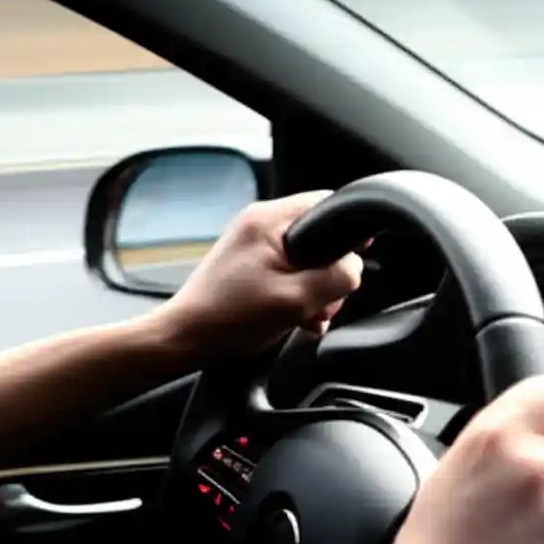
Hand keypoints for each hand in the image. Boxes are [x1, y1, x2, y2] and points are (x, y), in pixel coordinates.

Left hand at [152, 191, 363, 359]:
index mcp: (268, 220)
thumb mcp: (297, 300)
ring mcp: (252, 244)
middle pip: (320, 237)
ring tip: (306, 316)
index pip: (328, 205)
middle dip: (328, 275)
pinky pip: (288, 271)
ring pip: (306, 259)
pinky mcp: (248, 264)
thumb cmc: (230, 319)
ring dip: (314, 290)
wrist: (186, 339)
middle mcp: (259, 223)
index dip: (349, 234)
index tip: (357, 260)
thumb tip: (355, 269)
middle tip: (321, 303)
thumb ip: (336, 278)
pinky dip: (297, 294)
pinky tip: (295, 318)